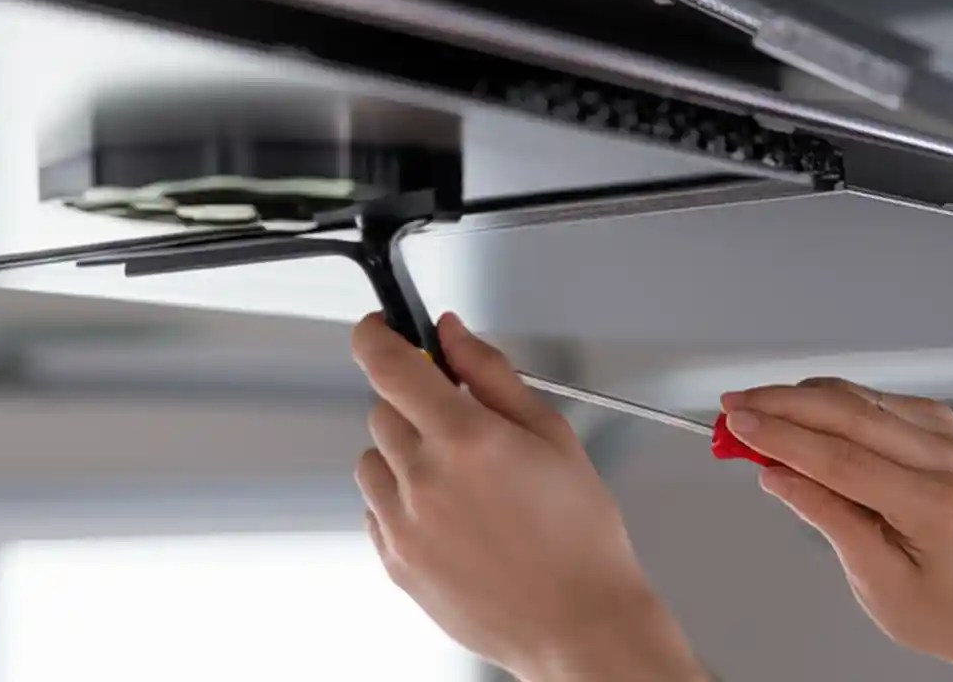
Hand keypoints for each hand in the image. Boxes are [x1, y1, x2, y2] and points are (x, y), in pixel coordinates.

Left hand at [352, 313, 707, 681]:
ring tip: (460, 482)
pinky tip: (452, 517)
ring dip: (404, 455)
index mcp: (465, 439)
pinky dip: (401, 501)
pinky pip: (376, 509)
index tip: (379, 330)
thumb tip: (452, 334)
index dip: (376, 336)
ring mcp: (403, 525)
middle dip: (415, 405)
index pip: (387, 365)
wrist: (578, 623)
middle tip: (461, 426)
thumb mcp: (551, 435)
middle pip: (382, 410)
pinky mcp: (396, 562)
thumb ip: (492, 374)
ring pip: (373, 460)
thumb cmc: (579, 535)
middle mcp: (425, 479)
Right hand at [723, 378, 952, 680]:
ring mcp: (948, 439)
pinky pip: (873, 401)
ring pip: (859, 399)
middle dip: (781, 404)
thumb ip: (827, 518)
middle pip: (849, 414)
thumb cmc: (941, 608)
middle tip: (731, 404)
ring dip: (799, 399)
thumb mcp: (875, 579)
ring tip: (751, 408)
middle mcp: (949, 461)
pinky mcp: (939, 429)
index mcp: (937, 504)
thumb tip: (775, 474)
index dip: (781, 437)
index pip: (842, 458)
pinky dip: (828, 402)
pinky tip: (796, 413)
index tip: (736, 424)